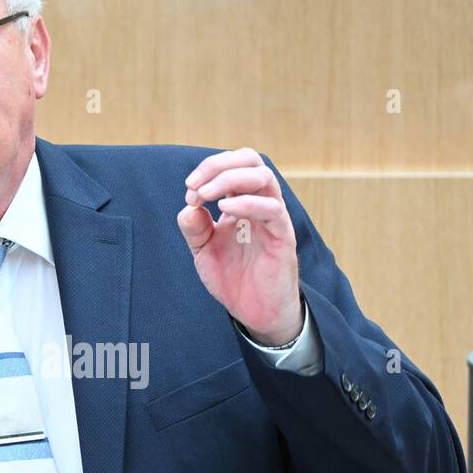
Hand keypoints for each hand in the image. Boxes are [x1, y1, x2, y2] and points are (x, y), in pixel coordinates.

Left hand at [178, 148, 302, 346]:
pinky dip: (247, 203)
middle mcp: (260, 204)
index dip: (209, 169)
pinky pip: (272, 210)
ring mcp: (273, 219)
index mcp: (242, 202)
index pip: (233, 165)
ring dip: (231, 178)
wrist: (254, 312)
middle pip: (251, 160)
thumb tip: (189, 206)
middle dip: (219, 165)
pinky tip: (224, 209)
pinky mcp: (282, 237)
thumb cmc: (233, 278)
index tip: (189, 190)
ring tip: (207, 194)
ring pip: (264, 177)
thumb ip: (194, 228)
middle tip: (195, 185)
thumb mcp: (203, 251)